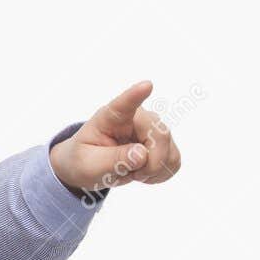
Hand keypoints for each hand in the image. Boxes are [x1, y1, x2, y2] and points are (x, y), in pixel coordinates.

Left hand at [49, 80, 182, 197]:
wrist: (91, 166)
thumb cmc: (86, 159)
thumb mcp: (90, 165)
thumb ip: (113, 160)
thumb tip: (141, 154)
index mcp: (111, 117)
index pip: (124, 104)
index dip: (136, 95)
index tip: (147, 85)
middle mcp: (137, 117)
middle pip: (160, 135)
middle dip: (150, 163)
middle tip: (130, 173)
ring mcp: (153, 128)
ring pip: (170, 151)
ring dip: (153, 170)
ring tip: (132, 170)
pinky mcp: (165, 143)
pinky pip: (174, 161)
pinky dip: (160, 173)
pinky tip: (143, 172)